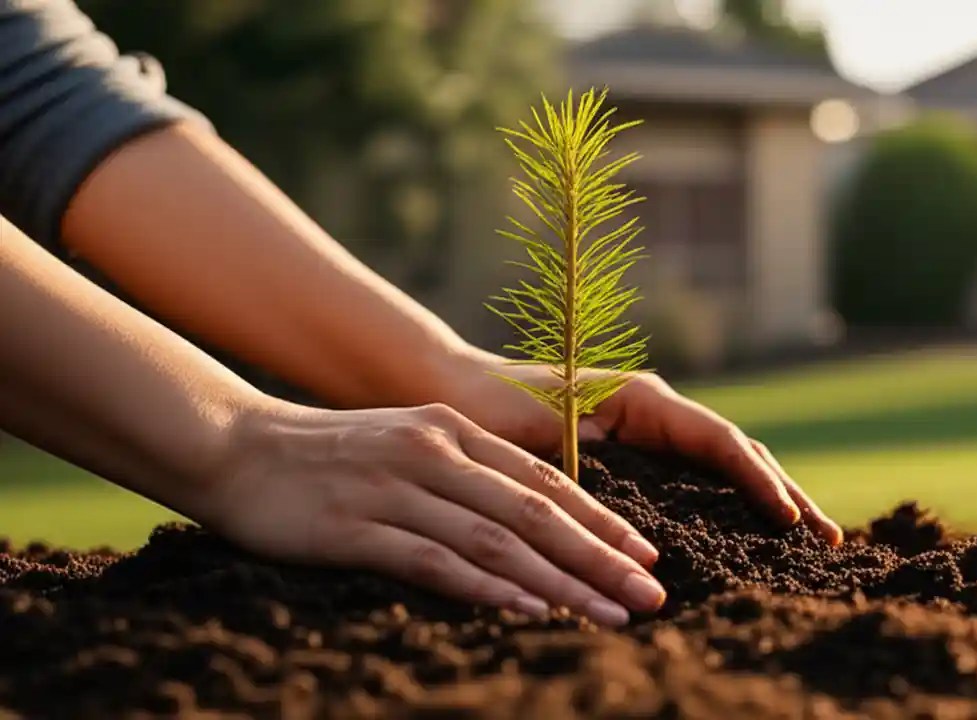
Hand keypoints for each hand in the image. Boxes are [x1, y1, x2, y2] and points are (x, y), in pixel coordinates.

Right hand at [190, 402, 666, 625]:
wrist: (234, 446)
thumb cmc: (328, 454)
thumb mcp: (406, 441)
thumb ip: (464, 468)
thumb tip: (527, 511)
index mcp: (452, 430)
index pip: (545, 478)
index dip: (601, 518)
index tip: (645, 553)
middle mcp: (434, 453)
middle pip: (536, 511)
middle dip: (601, 556)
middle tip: (651, 594)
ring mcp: (397, 488)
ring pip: (498, 539)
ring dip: (561, 581)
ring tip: (610, 613)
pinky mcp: (358, 527)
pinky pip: (437, 562)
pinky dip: (490, 588)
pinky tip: (531, 610)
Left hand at [438, 352, 842, 544]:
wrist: (457, 393)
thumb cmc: (496, 407)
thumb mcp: (546, 432)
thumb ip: (595, 464)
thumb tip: (641, 525)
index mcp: (644, 400)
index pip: (722, 442)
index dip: (760, 482)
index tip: (790, 521)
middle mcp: (657, 413)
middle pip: (739, 454)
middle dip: (786, 494)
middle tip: (830, 541)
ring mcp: (651, 434)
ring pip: (726, 468)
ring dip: (770, 500)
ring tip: (811, 541)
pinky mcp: (640, 457)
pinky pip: (698, 482)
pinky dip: (733, 506)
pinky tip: (753, 536)